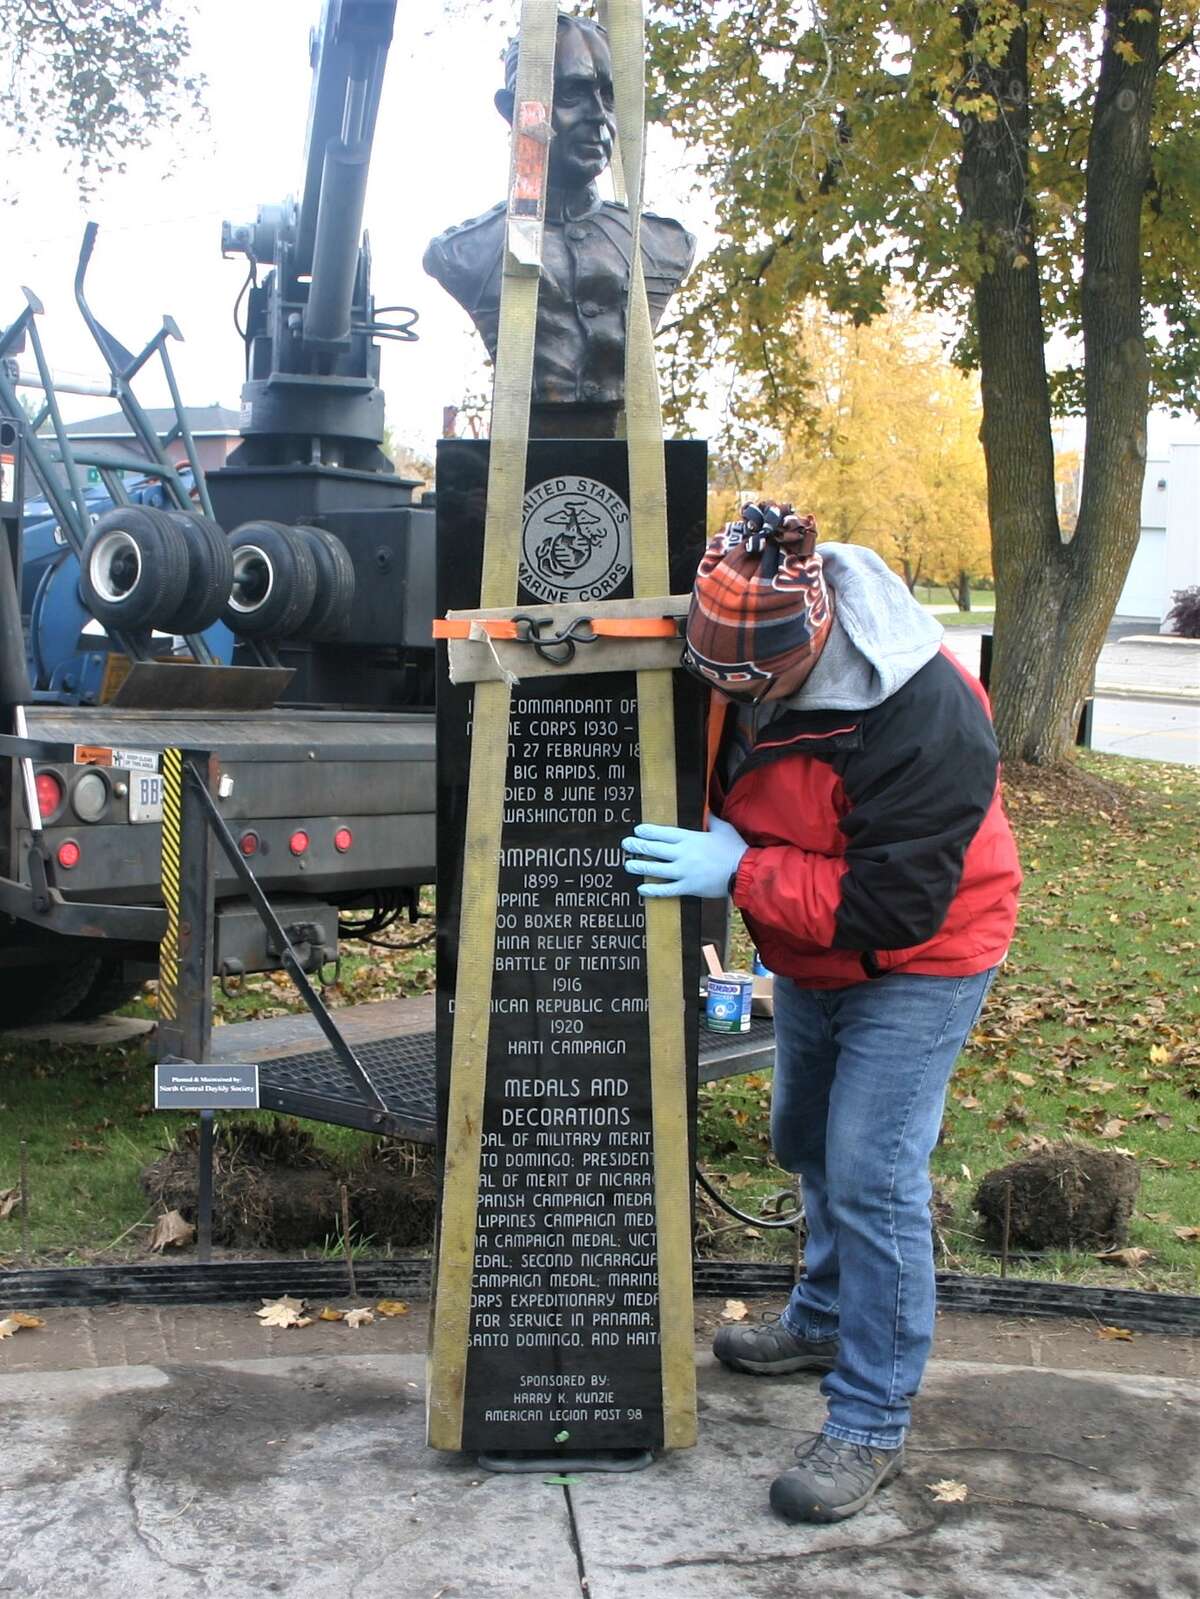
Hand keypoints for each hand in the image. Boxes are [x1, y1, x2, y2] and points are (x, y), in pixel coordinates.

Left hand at [621, 816, 747, 898]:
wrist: (745, 871)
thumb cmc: (734, 848)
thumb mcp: (722, 828)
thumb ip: (710, 819)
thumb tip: (705, 809)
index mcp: (690, 838)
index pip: (663, 833)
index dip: (647, 831)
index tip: (637, 830)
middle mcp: (683, 854)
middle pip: (654, 849)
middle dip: (637, 846)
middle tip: (626, 844)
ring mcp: (683, 872)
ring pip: (655, 869)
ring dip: (639, 866)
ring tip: (628, 864)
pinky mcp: (688, 887)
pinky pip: (666, 889)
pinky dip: (652, 890)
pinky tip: (641, 889)